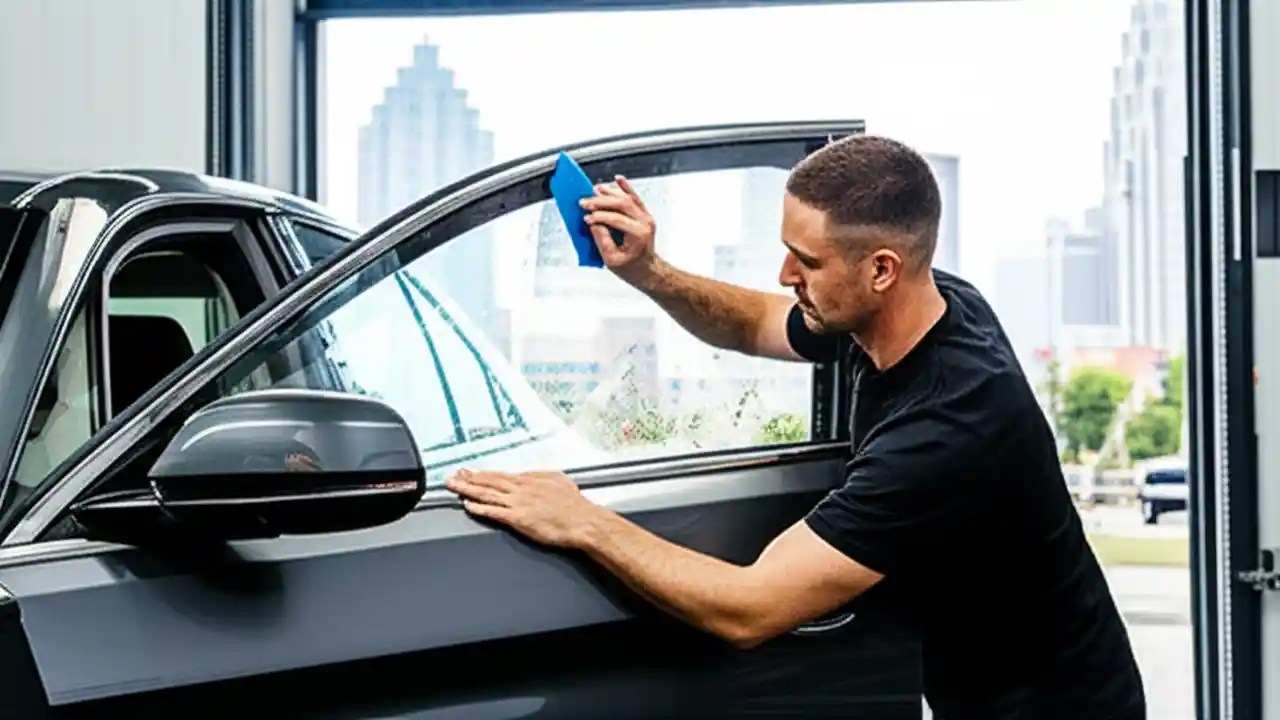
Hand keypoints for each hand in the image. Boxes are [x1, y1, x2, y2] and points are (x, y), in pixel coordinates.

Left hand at [446, 469, 601, 548]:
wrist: (582, 520)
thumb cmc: (574, 505)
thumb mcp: (559, 481)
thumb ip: (541, 478)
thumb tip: (532, 477)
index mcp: (530, 480)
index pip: (500, 475)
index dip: (483, 474)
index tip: (469, 472)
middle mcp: (521, 489)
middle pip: (490, 481)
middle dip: (469, 478)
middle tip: (452, 475)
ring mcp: (518, 503)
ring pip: (488, 494)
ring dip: (468, 489)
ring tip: (453, 486)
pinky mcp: (518, 519)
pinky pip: (494, 512)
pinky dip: (479, 508)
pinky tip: (468, 505)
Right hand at [580, 175, 659, 284]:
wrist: (647, 269)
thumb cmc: (631, 268)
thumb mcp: (611, 259)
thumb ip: (602, 240)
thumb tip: (593, 223)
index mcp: (638, 234)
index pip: (616, 219)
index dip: (599, 217)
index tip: (586, 218)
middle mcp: (644, 222)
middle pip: (621, 204)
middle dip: (601, 202)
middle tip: (585, 202)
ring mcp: (645, 217)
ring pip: (627, 198)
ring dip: (610, 192)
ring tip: (594, 190)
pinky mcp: (643, 214)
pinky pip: (635, 197)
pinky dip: (625, 187)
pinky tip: (618, 179)